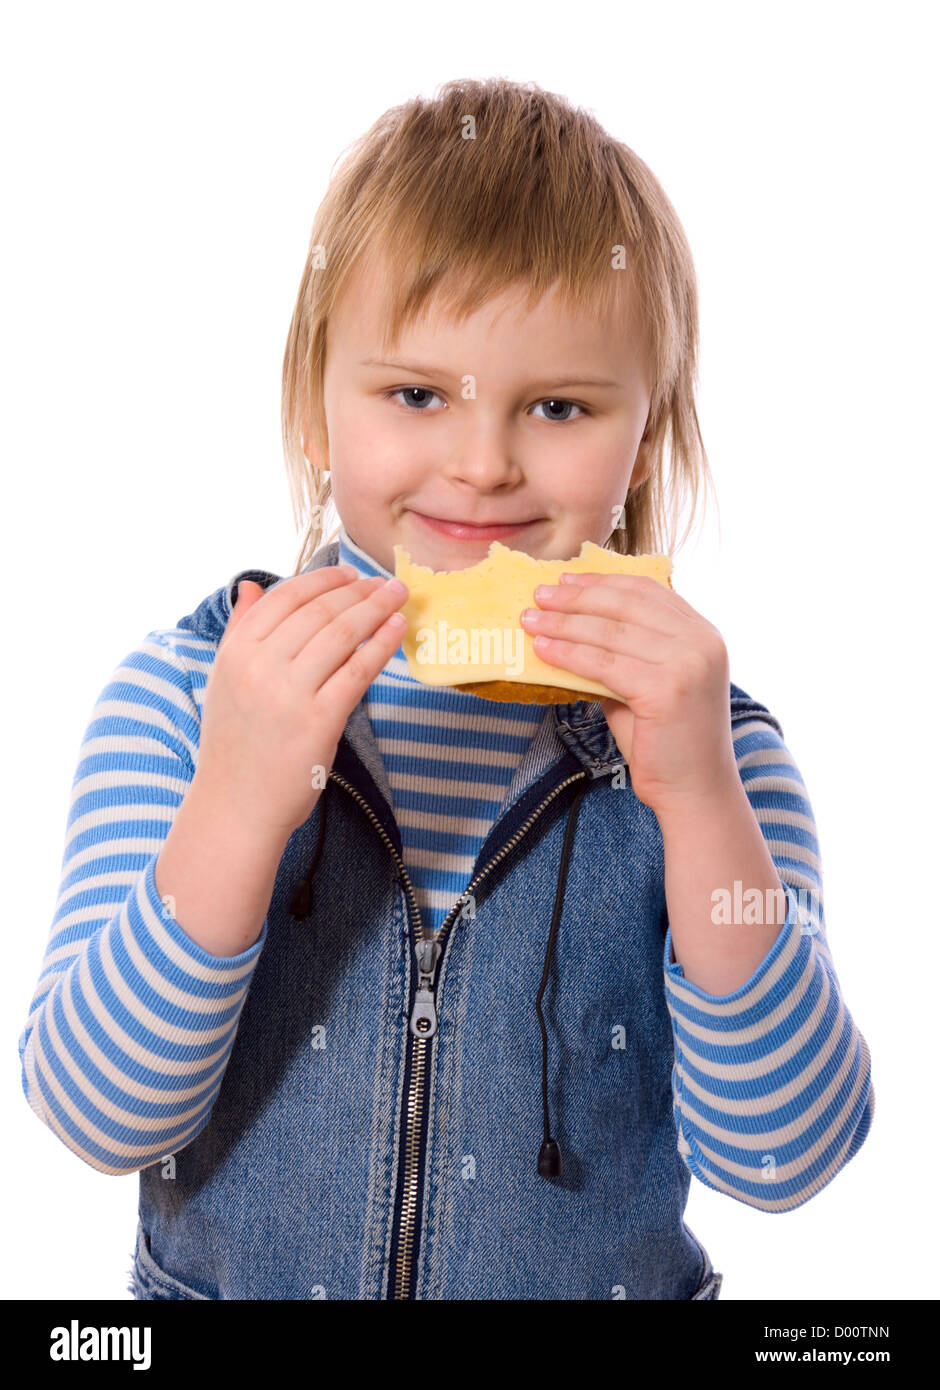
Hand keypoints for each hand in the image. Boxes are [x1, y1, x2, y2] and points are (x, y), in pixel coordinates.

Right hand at [194, 567, 408, 838]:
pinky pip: (358, 670)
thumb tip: (251, 586)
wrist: (236, 807)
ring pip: (342, 634)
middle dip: (358, 590)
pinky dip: (382, 644)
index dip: (324, 580)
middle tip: (385, 582)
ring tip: (398, 597)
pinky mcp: (319, 720)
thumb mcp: (224, 681)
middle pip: (319, 611)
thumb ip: (239, 630)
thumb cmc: (235, 745)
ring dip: (376, 608)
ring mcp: (289, 693)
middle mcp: (259, 666)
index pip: (286, 598)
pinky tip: (398, 629)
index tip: (351, 574)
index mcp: (235, 652)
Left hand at [519, 572, 738, 816]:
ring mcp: (688, 663)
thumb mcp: (649, 685)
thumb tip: (570, 629)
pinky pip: (603, 663)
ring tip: (530, 621)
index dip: (603, 582)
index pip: (647, 591)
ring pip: (610, 632)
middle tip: (539, 595)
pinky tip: (543, 650)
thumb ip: (624, 655)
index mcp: (704, 633)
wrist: (694, 792)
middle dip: (577, 598)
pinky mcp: (666, 689)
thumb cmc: (667, 744)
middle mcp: (702, 641)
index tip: (566, 580)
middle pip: (626, 605)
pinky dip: (568, 654)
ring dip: (563, 623)